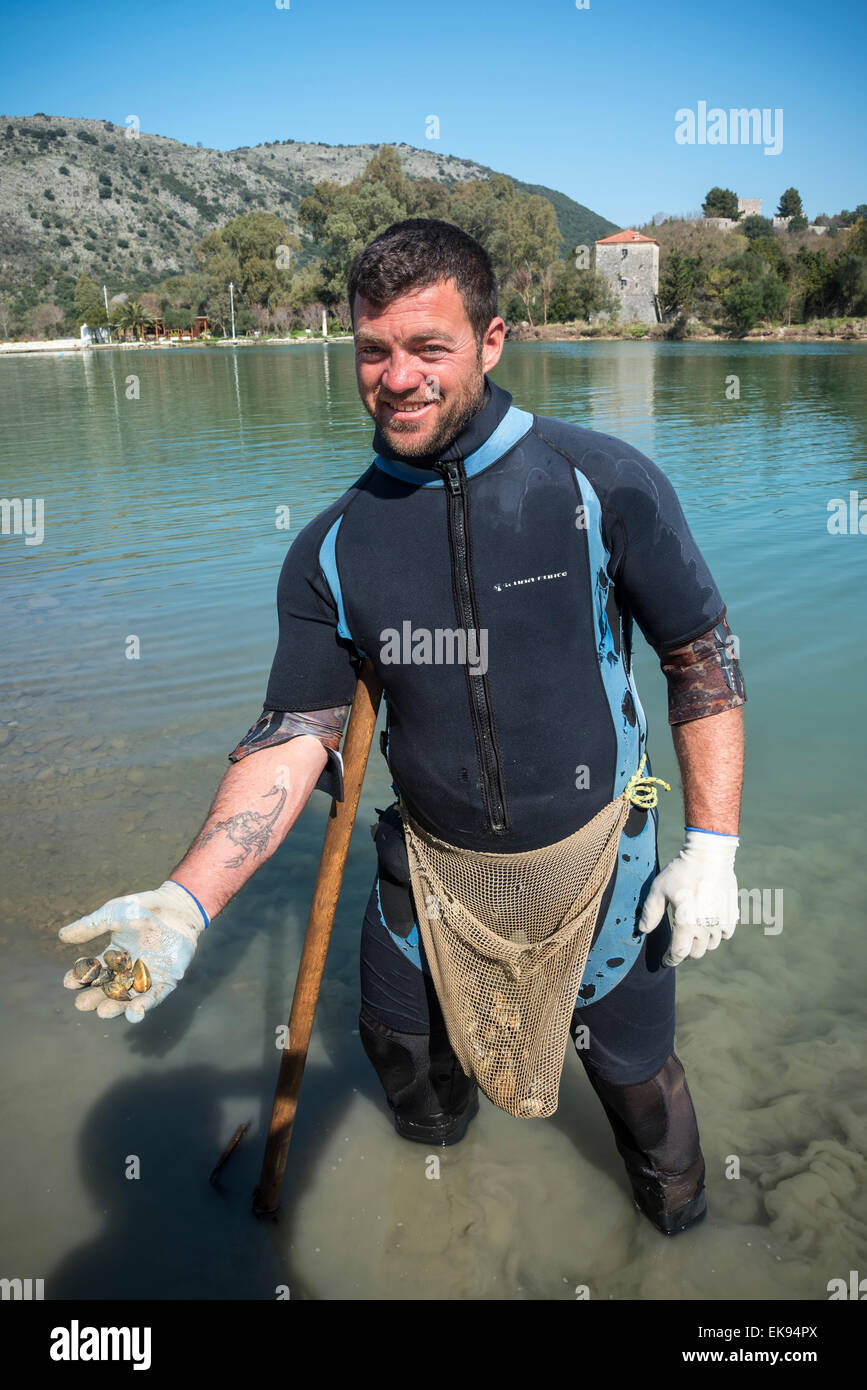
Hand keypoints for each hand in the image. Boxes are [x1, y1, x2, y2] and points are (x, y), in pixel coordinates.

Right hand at [59, 880, 207, 1022]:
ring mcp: (147, 976)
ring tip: (103, 1012)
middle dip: (95, 998)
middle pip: (109, 989)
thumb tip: (62, 936)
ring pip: (129, 997)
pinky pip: (155, 996)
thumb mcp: (114, 914)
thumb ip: (91, 926)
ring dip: (116, 1006)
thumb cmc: (144, 908)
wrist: (176, 907)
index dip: (82, 977)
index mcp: (114, 956)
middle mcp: (129, 970)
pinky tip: (134, 1012)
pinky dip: (144, 1006)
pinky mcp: (166, 980)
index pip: (95, 970)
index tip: (68, 982)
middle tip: (82, 1004)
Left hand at [638, 829, 738, 965]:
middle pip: (696, 953)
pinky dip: (716, 935)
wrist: (710, 855)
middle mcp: (706, 926)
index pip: (679, 952)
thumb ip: (650, 913)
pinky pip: (725, 934)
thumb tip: (643, 931)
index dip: (670, 960)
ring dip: (700, 945)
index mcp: (686, 922)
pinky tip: (707, 927)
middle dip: (684, 954)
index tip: (665, 962)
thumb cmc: (681, 871)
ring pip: (711, 945)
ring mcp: (721, 921)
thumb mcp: (658, 889)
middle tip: (677, 949)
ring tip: (691, 937)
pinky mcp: (731, 914)